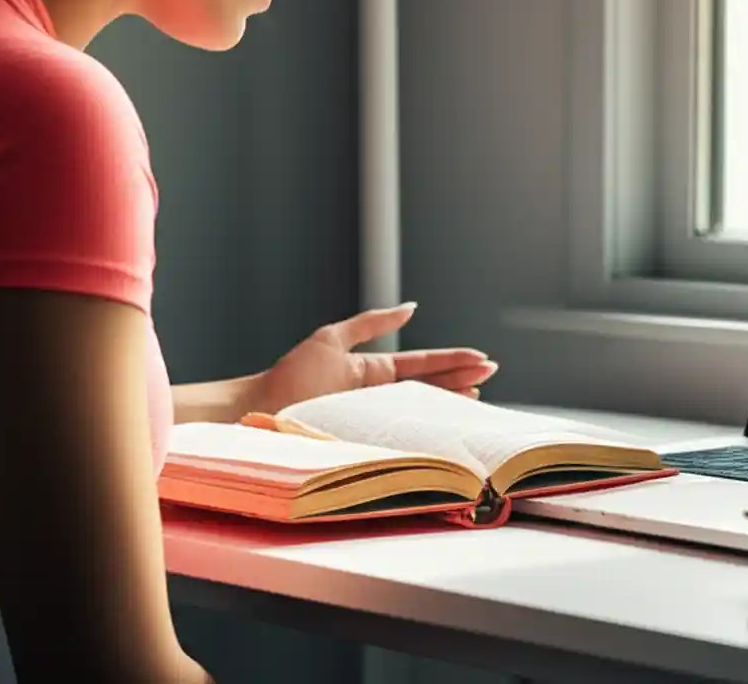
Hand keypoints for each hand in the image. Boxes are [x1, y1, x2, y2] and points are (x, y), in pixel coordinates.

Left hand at [237, 303, 497, 414]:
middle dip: (461, 378)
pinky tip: (444, 427)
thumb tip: (411, 308)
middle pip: (429, 387)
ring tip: (478, 395)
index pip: (422, 366)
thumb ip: (372, 323)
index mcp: (374, 373)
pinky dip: (424, 431)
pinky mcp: (365, 439)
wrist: (256, 411)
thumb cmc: (289, 377)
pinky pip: (401, 435)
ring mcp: (374, 420)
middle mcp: (379, 398)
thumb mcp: (332, 339)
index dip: (452, 362)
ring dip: (450, 402)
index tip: (482, 360)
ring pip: (421, 409)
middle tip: (492, 372)